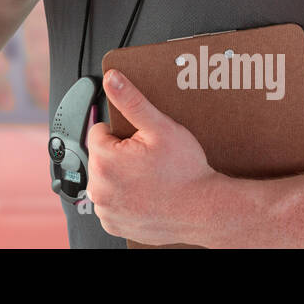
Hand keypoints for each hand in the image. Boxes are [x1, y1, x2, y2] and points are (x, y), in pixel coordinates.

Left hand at [86, 69, 222, 245]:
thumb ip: (131, 100)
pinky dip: (122, 199)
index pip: (98, 132)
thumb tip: (112, 79)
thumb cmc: (186, 173)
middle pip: (99, 156)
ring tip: (147, 179)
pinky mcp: (113, 224)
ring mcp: (105, 209)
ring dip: (119, 177)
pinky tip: (143, 195)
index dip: (121, 134)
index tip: (140, 144)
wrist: (205, 211)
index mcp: (105, 160)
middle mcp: (99, 188)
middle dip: (119, 154)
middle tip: (148, 162)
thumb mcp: (161, 128)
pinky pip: (110, 203)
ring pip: (104, 179)